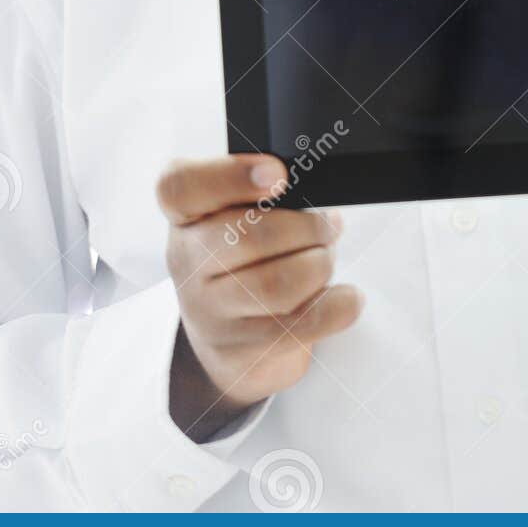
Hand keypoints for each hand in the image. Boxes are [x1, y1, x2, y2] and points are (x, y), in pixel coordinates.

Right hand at [157, 154, 363, 442]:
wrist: (228, 337)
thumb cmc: (242, 256)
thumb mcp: (236, 213)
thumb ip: (265, 194)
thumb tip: (319, 199)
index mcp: (184, 214)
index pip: (181, 186)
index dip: (230, 175)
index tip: (279, 174)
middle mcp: (187, 262)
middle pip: (249, 236)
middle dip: (306, 227)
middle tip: (326, 226)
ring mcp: (209, 312)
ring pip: (277, 285)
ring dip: (319, 265)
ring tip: (325, 259)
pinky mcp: (241, 352)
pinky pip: (301, 326)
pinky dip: (337, 306)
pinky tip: (346, 296)